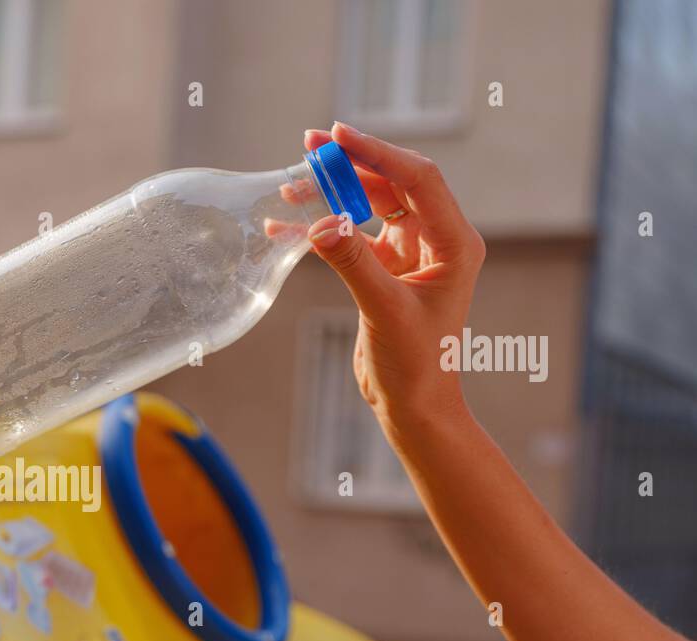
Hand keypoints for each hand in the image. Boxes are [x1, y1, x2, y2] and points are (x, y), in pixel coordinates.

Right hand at [303, 123, 486, 438]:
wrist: (413, 404)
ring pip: (370, 206)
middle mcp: (436, 241)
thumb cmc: (415, 364)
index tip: (339, 136)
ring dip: (334, 194)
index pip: (418, 180)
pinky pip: (352, 237)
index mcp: (454, 244)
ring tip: (293, 184)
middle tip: (309, 146)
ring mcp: (410, 254)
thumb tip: (320, 223)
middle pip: (392, 184)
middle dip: (351, 165)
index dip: (378, 153)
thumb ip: (353, 264)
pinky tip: (287, 226)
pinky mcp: (385, 271)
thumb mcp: (384, 311)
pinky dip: (323, 229)